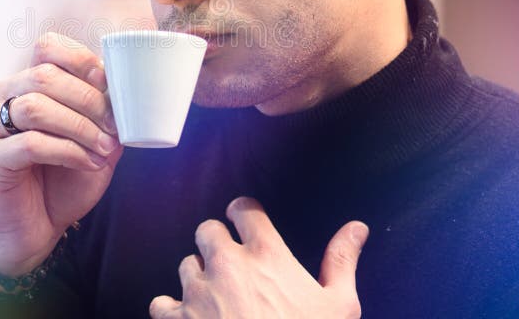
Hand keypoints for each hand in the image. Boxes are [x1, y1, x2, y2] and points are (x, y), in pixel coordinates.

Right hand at [0, 32, 123, 275]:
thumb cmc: (63, 181)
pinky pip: (29, 142)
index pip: (48, 47)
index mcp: (26, 82)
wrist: (35, 231)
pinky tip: (88, 163)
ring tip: (104, 147)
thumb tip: (129, 91)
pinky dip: (67, 151)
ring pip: (35, 106)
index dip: (81, 60)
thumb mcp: (94, 141)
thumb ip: (106, 115)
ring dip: (79, 126)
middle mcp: (2, 96)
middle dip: (88, 99)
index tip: (109, 84)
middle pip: (44, 75)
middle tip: (114, 126)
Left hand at [150, 197, 368, 318]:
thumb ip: (341, 260)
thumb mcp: (339, 306)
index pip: (245, 209)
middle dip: (216, 242)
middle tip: (230, 264)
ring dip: (198, 277)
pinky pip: (162, 302)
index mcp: (267, 255)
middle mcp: (227, 265)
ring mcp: (198, 292)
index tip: (243, 221)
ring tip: (216, 299)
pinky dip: (172, 310)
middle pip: (207, 230)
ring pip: (186, 265)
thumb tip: (356, 228)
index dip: (243, 213)